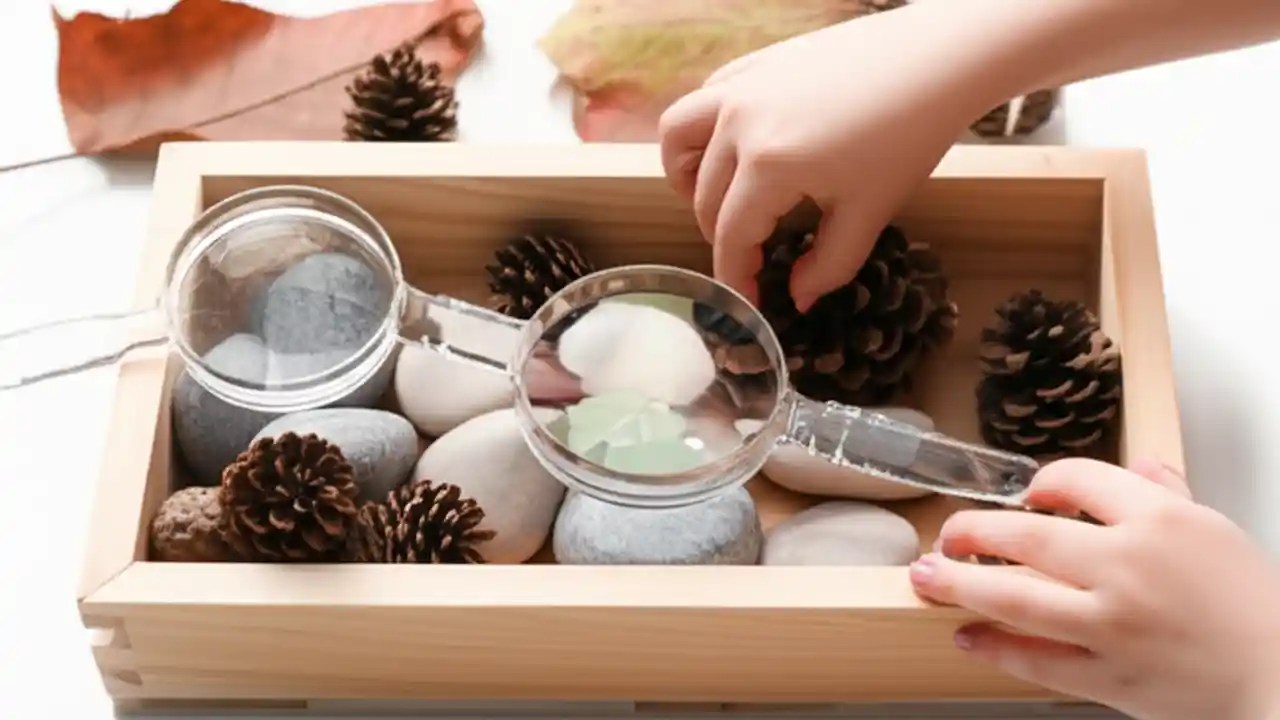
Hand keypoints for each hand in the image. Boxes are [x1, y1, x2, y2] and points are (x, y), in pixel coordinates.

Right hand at [657, 3, 1011, 309]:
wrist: (937, 59)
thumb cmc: (908, 133)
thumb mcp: (870, 212)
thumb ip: (829, 264)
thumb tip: (797, 297)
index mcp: (768, 164)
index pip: (731, 235)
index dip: (735, 276)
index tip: (748, 302)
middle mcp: (739, 122)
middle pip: (703, 195)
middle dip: (721, 236)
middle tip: (752, 257)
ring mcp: (741, 85)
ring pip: (678, 136)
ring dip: (686, 175)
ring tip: (716, 198)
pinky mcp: (753, 63)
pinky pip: (703, 100)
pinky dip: (704, 131)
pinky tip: (735, 150)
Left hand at [909, 458, 1279, 719]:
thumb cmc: (1256, 610)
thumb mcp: (1217, 533)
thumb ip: (1168, 496)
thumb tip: (1140, 466)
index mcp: (1158, 521)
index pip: (1076, 480)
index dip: (1040, 483)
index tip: (1026, 494)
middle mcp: (1128, 567)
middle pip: (1027, 538)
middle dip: (973, 532)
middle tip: (946, 534)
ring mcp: (1113, 624)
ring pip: (1016, 599)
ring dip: (961, 585)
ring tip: (928, 576)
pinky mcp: (1108, 676)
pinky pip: (1036, 660)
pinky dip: (995, 648)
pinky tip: (968, 636)